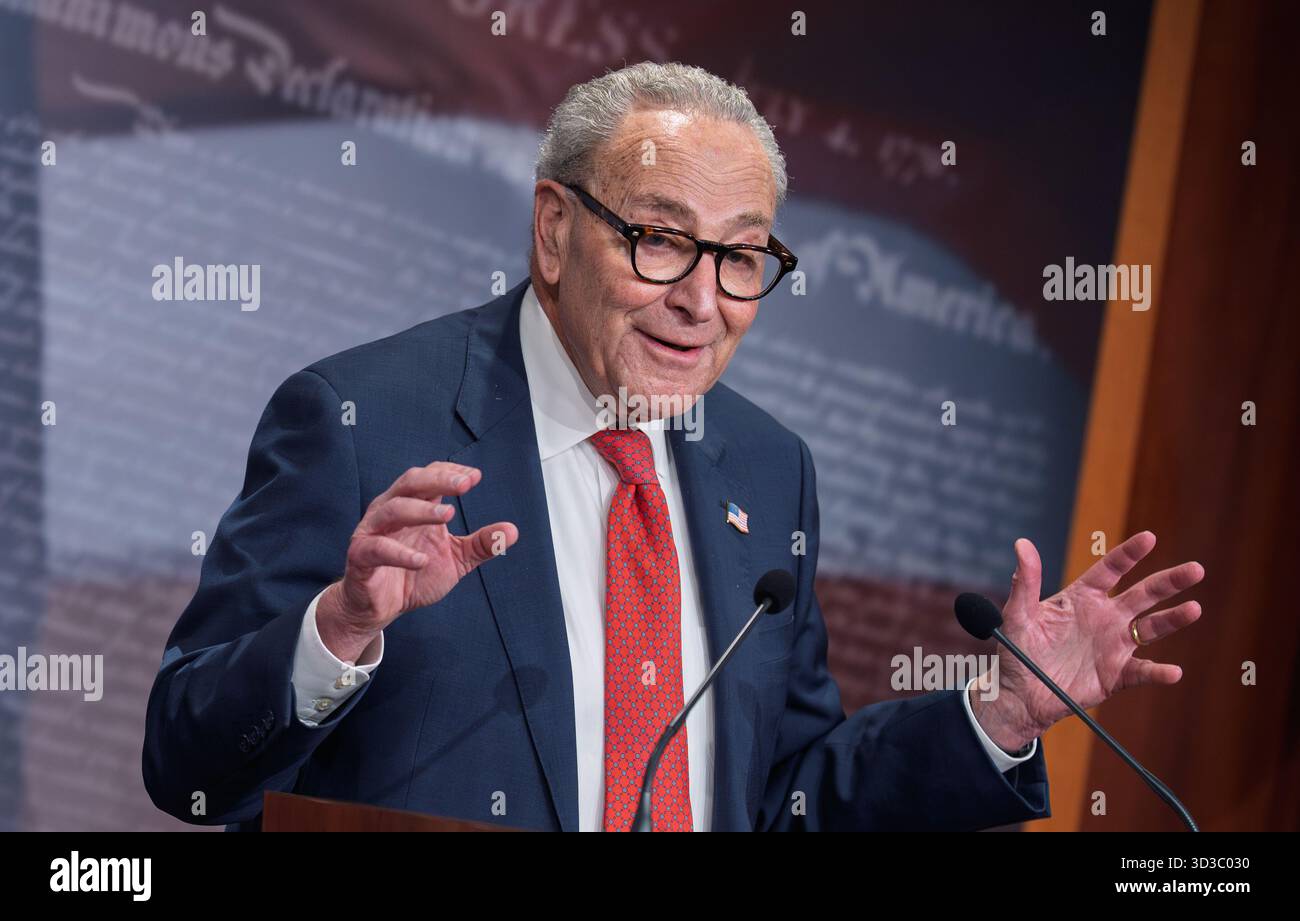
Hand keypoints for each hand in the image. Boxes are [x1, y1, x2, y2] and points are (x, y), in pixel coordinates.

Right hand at [316, 463, 517, 662]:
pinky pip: (376, 548)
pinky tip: (421, 560)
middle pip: (411, 483)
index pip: (429, 476)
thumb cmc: (415, 574)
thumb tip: (513, 531)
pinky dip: (400, 553)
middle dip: (438, 480)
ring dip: (421, 510)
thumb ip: (481, 544)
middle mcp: (391, 511)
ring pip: (393, 509)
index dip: (450, 473)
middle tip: (464, 484)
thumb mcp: (456, 559)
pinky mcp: (361, 556)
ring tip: (447, 515)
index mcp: (414, 506)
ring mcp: (373, 532)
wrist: (382, 607)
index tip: (475, 477)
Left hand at [971, 531, 1203, 751]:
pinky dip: (1158, 672)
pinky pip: (1143, 671)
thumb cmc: (1018, 651)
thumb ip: (1025, 581)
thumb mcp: (1018, 614)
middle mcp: (1105, 617)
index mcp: (1083, 598)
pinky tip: (1173, 672)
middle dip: (1169, 582)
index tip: (1149, 537)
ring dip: (1173, 618)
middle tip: (1195, 569)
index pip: (1111, 570)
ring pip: (1152, 628)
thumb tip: (1022, 543)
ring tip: (1194, 609)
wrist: (1021, 694)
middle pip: (1143, 594)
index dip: (1130, 554)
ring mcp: (1114, 645)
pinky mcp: (1117, 674)